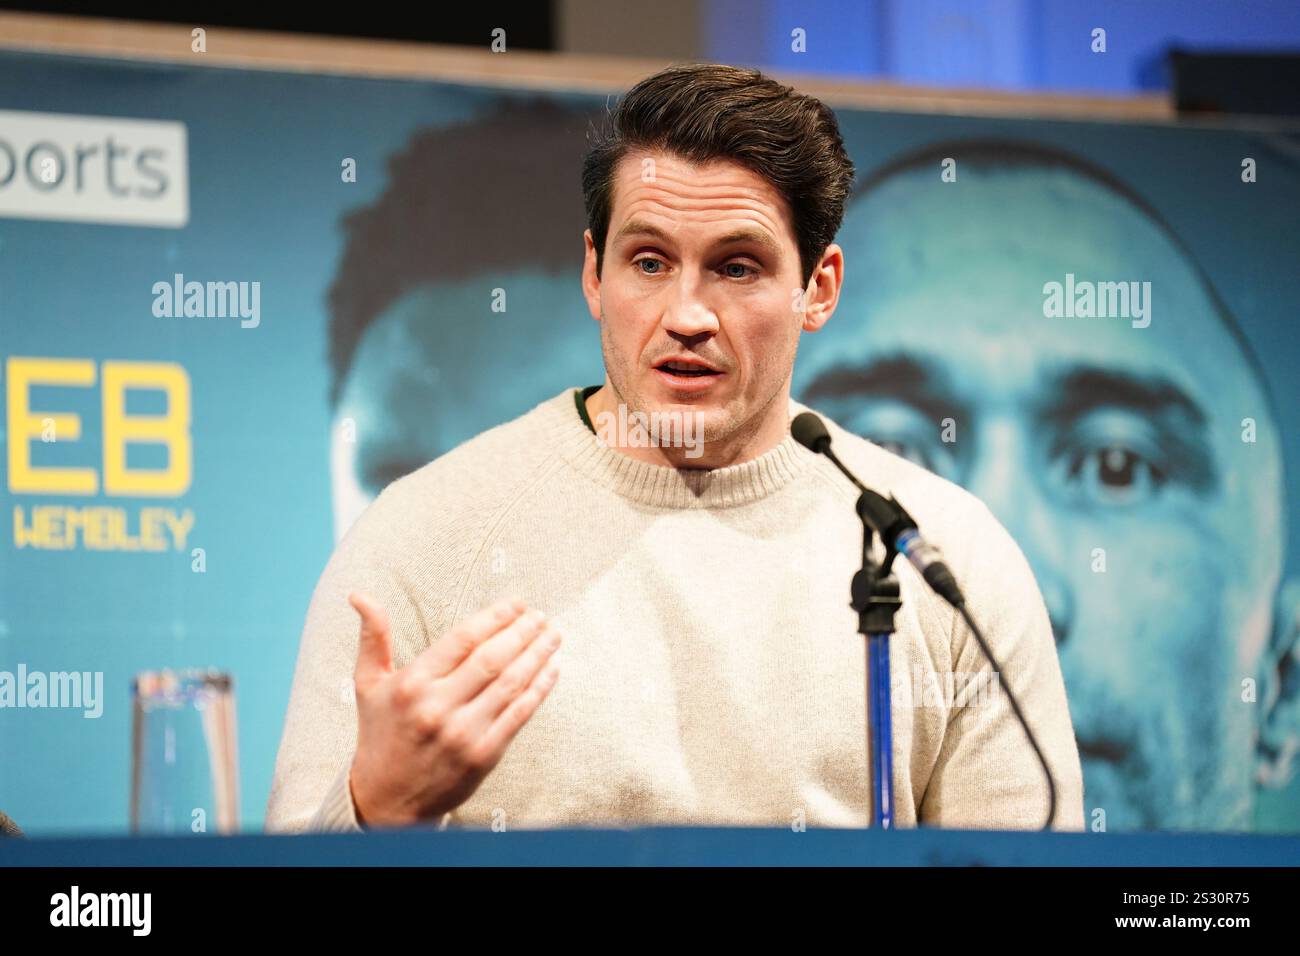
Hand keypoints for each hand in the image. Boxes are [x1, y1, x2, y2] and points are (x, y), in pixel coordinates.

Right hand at [346, 593, 561, 826]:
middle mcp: (437, 707)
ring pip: (510, 683)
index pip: (463, 639)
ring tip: (552, 636)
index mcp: (412, 683)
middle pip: (492, 658)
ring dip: (537, 656)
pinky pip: (519, 715)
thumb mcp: (368, 684)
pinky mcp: (483, 756)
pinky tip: (551, 670)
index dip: (495, 616)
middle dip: (522, 632)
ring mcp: (463, 733)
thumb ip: (373, 637)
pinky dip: (539, 690)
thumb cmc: (380, 734)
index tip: (516, 604)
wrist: (386, 800)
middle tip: (540, 616)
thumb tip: (361, 595)